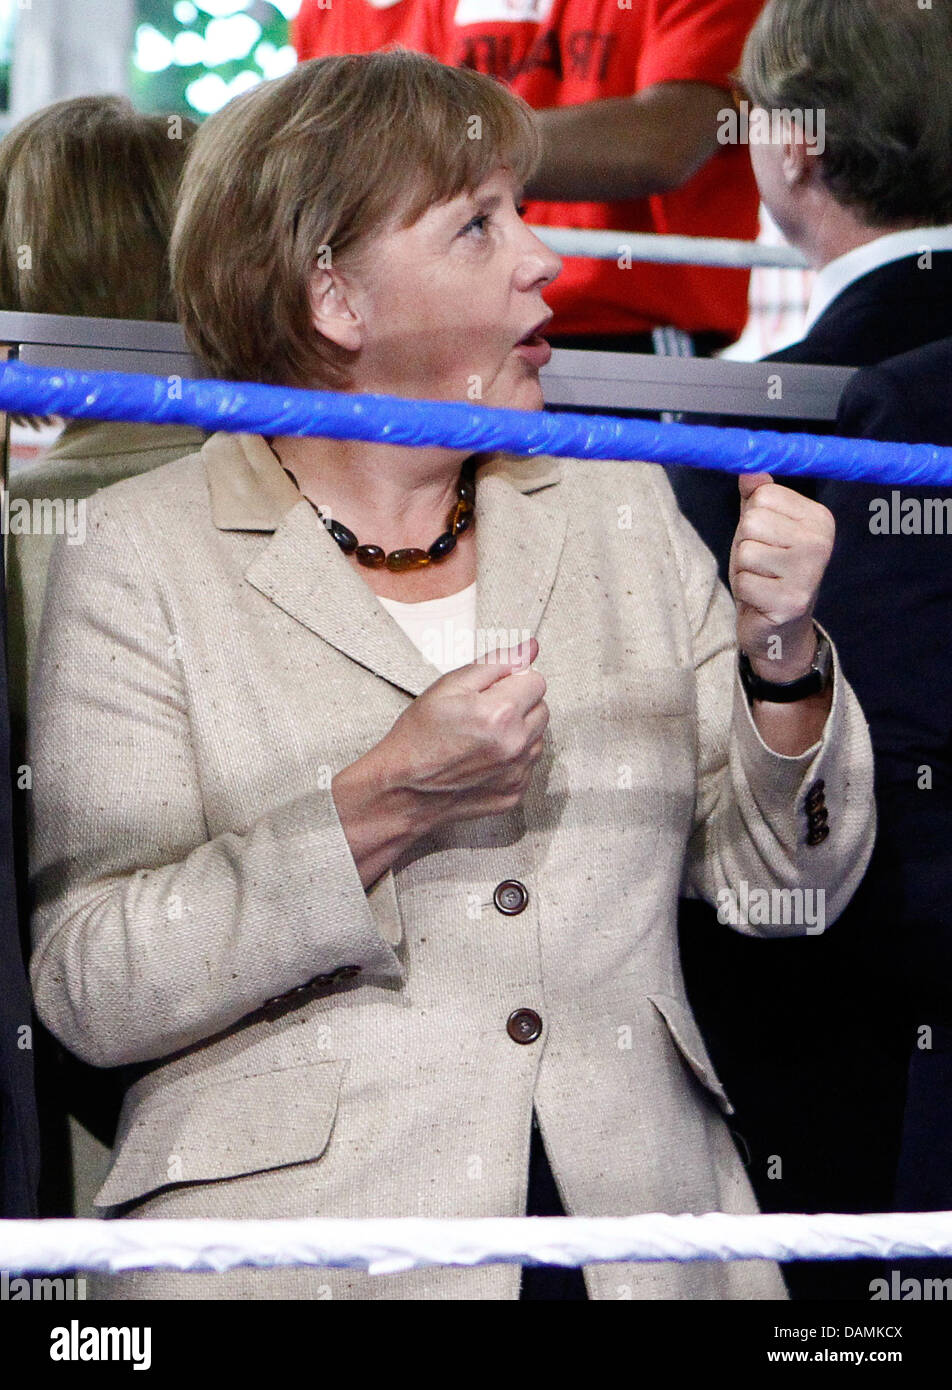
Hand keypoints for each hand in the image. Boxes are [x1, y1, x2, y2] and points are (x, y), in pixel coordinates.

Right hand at [371, 637, 548, 834]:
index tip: (492, 690)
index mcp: (500, 714)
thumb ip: (496, 663)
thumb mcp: (449, 686)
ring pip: (537, 737)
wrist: (402, 790)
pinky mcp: (515, 793)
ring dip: (518, 732)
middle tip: (482, 713)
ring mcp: (517, 773)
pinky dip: (512, 759)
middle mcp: (515, 745)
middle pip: (542, 708)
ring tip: (481, 737)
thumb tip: (528, 649)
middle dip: (519, 705)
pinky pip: (527, 765)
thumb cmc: (418, 739)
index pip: (536, 680)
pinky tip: (483, 758)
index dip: (512, 680)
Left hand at [729, 473, 834, 679]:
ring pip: (745, 552)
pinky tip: (761, 599)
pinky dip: (745, 592)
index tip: (768, 539)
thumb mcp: (762, 529)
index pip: (763, 495)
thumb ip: (756, 497)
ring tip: (761, 580)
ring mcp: (808, 573)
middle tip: (761, 564)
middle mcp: (820, 543)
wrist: (778, 627)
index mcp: (819, 519)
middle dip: (745, 544)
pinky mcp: (790, 602)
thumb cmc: (768, 571)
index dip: (753, 517)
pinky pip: (744, 582)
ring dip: (744, 570)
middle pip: (752, 523)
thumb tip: (750, 468)